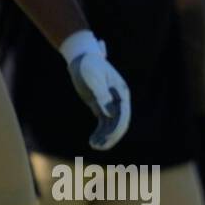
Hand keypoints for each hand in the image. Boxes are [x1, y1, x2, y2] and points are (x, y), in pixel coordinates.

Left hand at [61, 31, 131, 150]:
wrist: (80, 58)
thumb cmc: (88, 65)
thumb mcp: (93, 77)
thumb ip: (101, 95)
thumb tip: (111, 113)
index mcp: (121, 92)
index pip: (123, 114)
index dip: (116, 128)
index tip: (107, 139)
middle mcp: (119, 100)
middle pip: (120, 123)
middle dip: (111, 136)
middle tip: (99, 146)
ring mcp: (110, 104)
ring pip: (111, 125)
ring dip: (105, 137)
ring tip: (94, 146)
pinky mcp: (100, 106)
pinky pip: (103, 123)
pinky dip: (99, 132)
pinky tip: (92, 141)